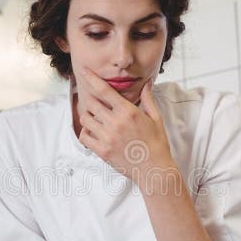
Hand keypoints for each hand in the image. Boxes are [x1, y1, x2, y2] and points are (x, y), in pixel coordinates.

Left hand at [76, 67, 173, 183]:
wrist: (154, 169)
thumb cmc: (156, 143)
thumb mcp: (156, 118)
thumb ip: (147, 99)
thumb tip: (146, 84)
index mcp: (128, 112)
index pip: (104, 90)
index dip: (91, 78)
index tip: (84, 71)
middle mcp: (115, 122)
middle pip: (91, 103)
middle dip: (91, 101)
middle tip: (97, 104)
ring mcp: (107, 137)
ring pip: (85, 119)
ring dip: (88, 117)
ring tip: (97, 120)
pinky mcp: (102, 151)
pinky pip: (84, 136)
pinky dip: (86, 133)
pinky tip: (94, 133)